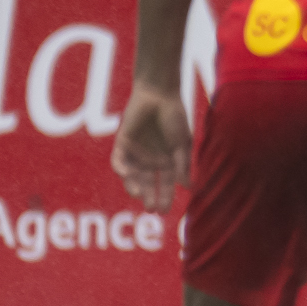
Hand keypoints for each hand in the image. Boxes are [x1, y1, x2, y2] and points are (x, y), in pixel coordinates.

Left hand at [110, 84, 191, 211]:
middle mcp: (150, 159)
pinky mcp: (122, 143)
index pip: (166, 184)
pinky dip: (121, 169)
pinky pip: (119, 160)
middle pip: (148, 183)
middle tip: (151, 209)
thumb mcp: (182, 143)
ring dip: (134, 186)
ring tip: (139, 195)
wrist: (159, 94)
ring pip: (132, 175)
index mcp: (166, 160)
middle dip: (149, 196)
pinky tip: (127, 174)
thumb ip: (183, 164)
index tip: (165, 211)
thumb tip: (188, 187)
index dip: (166, 197)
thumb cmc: (175, 116)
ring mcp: (135, 152)